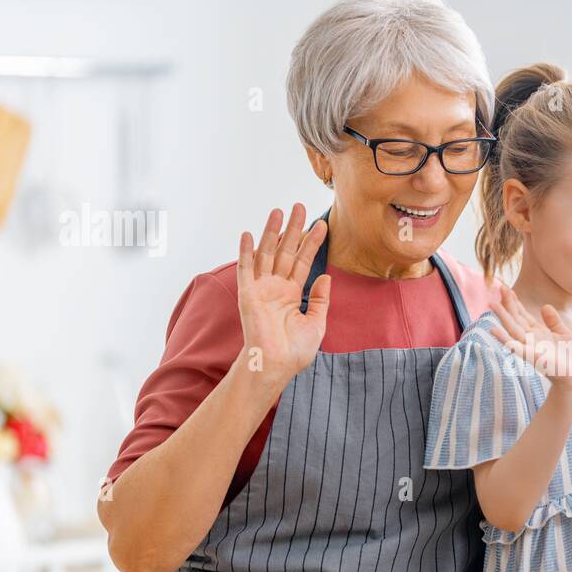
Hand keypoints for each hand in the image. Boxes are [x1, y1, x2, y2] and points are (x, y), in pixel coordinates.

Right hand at [236, 203, 329, 389]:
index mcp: (291, 294)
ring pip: (267, 254)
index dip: (313, 243)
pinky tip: (248, 233)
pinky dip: (246, 251)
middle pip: (286, 251)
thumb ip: (321, 299)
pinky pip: (246, 269)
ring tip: (279, 211)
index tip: (323, 225)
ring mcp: (261, 289)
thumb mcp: (317, 323)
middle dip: (294, 229)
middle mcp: (276, 287)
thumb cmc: (294, 351)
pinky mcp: (248, 294)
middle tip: (301, 206)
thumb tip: (326, 276)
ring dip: (272, 232)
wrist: (276, 366)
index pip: (304, 262)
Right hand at [489, 285, 571, 393]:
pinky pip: (515, 347)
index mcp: (538, 332)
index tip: (506, 288)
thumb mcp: (564, 334)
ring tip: (492, 304)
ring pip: (513, 329)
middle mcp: (531, 339)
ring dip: (502, 317)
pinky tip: (494, 330)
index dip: (515, 302)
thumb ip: (553, 321)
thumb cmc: (570, 358)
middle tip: (498, 287)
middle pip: (516, 318)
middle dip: (507, 304)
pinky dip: (504, 339)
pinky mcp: (532, 357)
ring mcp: (530, 348)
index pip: (523, 315)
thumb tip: (545, 306)